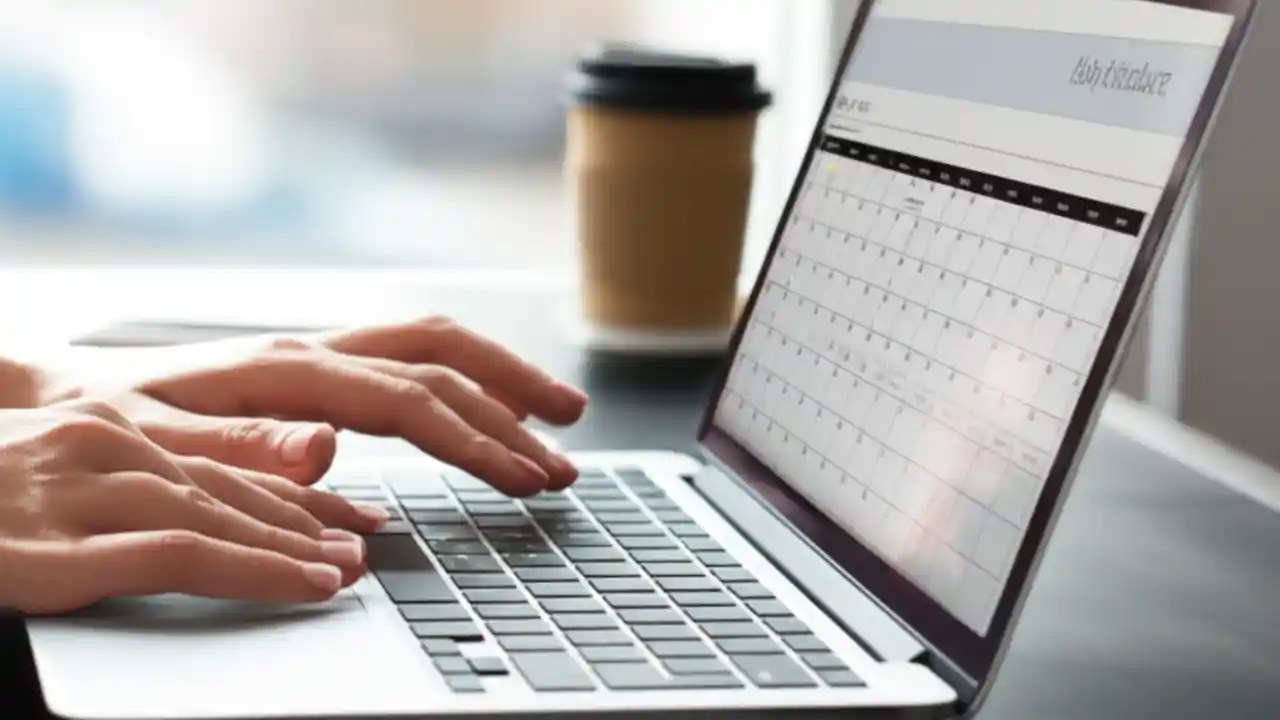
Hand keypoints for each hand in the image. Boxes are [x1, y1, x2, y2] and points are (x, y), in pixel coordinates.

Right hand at [0, 400, 368, 613]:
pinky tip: (304, 582)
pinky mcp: (50, 548)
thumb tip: (159, 501)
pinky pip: (177, 556)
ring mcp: (74, 493)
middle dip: (305, 517)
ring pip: (217, 514)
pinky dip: (253, 568)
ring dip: (295, 542)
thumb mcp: (26, 466)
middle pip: (226, 485)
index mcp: (94, 428)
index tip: (343, 512)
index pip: (213, 461)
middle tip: (366, 540)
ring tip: (350, 565)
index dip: (286, 491)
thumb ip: (97, 480)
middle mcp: (96, 446)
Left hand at [56, 317, 588, 495]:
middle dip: (515, 400)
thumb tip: (328, 449)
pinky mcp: (319, 372)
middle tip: (568, 452)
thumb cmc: (110, 423)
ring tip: (558, 422)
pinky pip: (410, 367)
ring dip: (503, 382)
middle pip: (442, 356)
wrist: (68, 393)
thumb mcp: (157, 445)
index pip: (410, 400)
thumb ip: (243, 449)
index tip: (527, 473)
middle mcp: (315, 350)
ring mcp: (321, 356)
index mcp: (288, 369)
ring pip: (435, 350)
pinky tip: (485, 420)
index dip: (477, 438)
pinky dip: (463, 387)